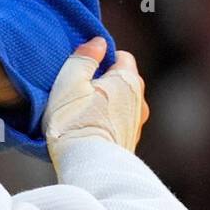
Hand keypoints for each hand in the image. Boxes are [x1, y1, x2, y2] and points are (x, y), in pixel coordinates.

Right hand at [43, 37, 149, 153]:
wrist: (89, 167)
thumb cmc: (76, 121)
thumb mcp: (70, 81)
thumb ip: (84, 57)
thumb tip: (97, 42)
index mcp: (128, 80)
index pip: (122, 56)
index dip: (102, 58)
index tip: (84, 68)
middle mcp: (139, 102)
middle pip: (123, 81)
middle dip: (104, 82)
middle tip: (79, 91)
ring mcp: (136, 126)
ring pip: (121, 104)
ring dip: (105, 105)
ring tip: (81, 114)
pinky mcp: (129, 145)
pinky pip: (117, 125)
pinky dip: (106, 124)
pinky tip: (87, 131)